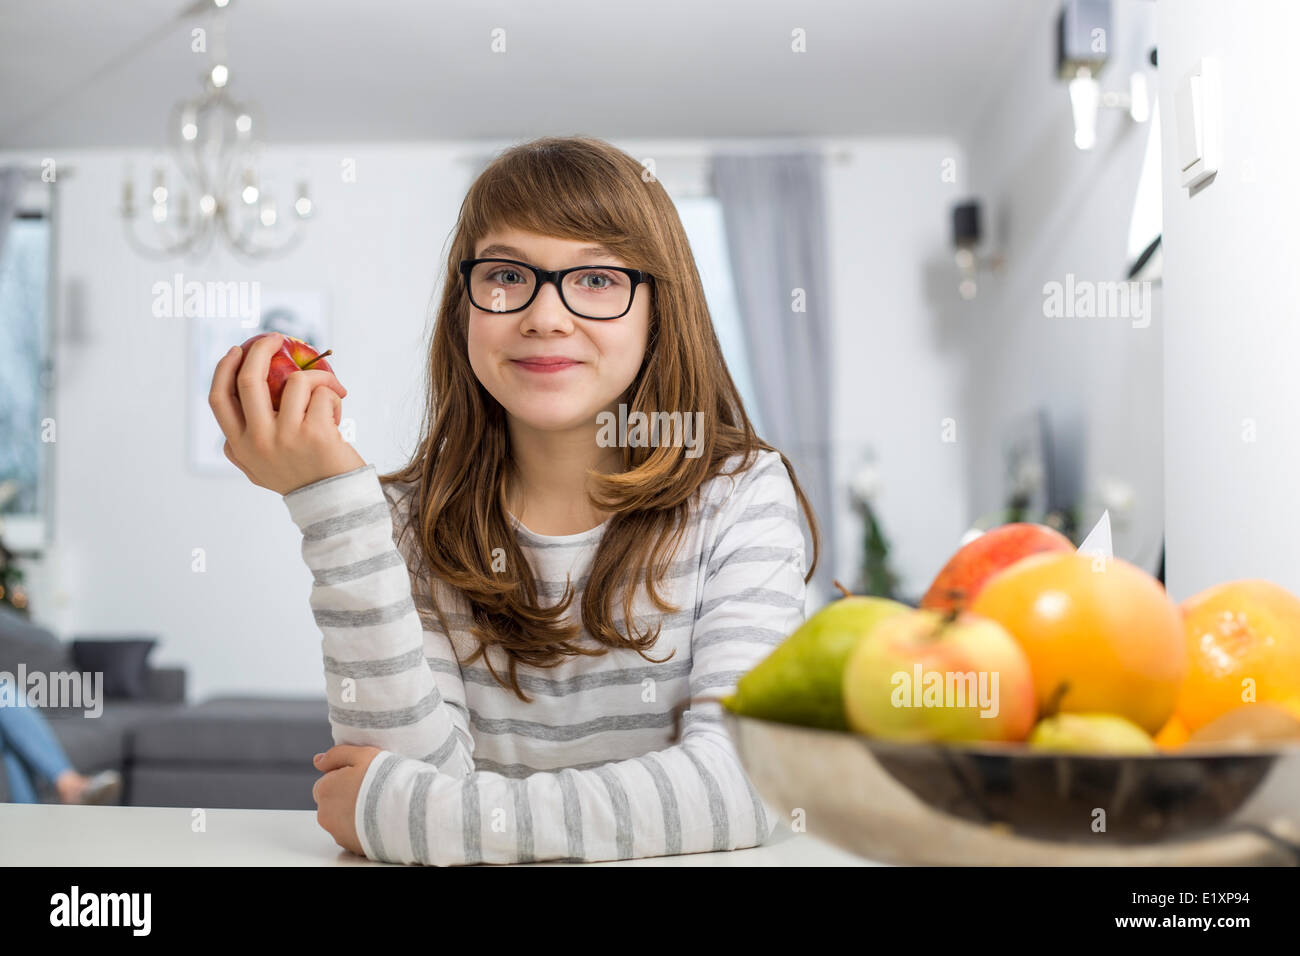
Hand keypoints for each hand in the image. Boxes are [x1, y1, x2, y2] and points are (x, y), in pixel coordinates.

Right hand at [209, 332, 364, 494]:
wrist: (335, 502)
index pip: (218, 399)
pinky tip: (338, 415)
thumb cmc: (300, 479)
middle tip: (277, 338)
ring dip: (317, 377)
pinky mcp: (315, 433)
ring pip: (295, 381)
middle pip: (248, 380)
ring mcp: (285, 437)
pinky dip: (334, 395)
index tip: (237, 350)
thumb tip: (232, 403)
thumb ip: (242, 444)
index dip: (223, 369)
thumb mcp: (259, 469)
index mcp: (239, 446)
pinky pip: (323, 393)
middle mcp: (257, 441)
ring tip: (330, 392)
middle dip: (261, 349)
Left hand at [312, 744, 383, 856]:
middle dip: (345, 796)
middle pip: (331, 802)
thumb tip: (318, 760)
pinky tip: (377, 819)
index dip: (343, 778)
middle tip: (369, 790)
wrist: (405, 811)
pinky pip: (352, 834)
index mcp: (325, 789)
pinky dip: (360, 827)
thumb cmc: (385, 780)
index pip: (325, 782)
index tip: (361, 777)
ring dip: (353, 813)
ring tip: (376, 805)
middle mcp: (325, 813)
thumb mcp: (362, 755)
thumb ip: (336, 755)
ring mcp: (337, 832)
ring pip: (340, 819)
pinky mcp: (351, 845)